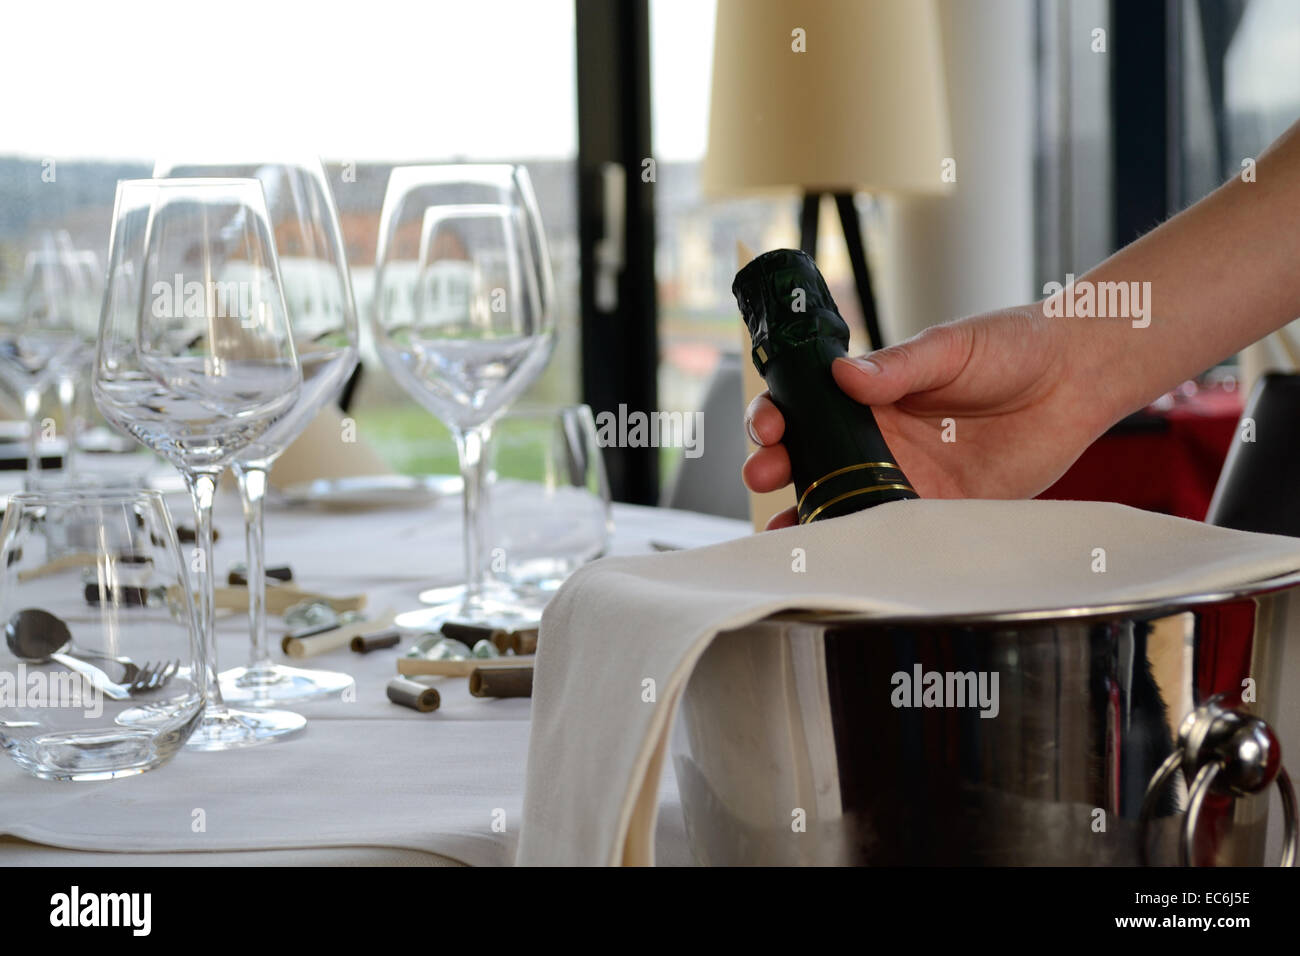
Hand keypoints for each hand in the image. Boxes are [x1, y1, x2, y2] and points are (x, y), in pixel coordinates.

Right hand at [742, 306, 1112, 528]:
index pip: (805, 406)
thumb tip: (843, 374)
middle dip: (774, 467)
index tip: (769, 426)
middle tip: (764, 473)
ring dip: (807, 514)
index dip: (777, 417)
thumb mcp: (950, 346)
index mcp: (870, 392)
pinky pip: (896, 530)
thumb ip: (898, 366)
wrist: (1077, 377)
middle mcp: (878, 436)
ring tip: (783, 529)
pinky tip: (844, 551)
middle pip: (810, 458)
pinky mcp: (941, 507)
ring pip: (842, 500)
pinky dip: (866, 544)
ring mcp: (905, 474)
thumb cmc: (1013, 346)